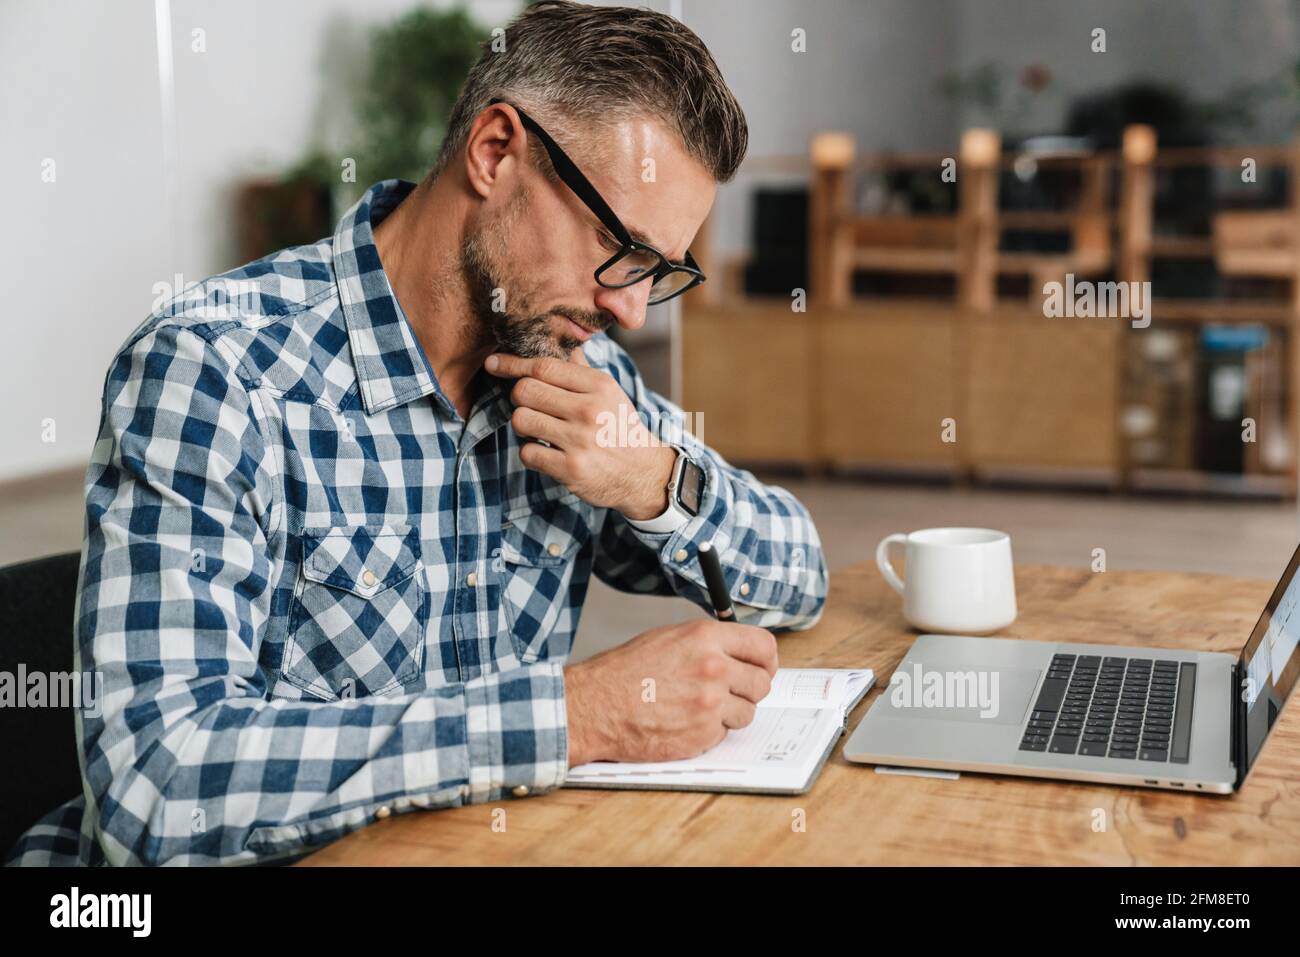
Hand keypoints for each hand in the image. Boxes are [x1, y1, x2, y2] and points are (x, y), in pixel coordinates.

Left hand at [485, 351, 675, 519]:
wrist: (643, 473)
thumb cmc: (619, 427)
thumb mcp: (609, 392)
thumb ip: (580, 368)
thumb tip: (557, 334)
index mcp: (598, 386)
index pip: (543, 367)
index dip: (512, 364)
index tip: (494, 363)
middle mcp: (589, 410)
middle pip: (525, 391)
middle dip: (519, 397)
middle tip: (531, 405)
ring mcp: (580, 441)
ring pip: (521, 420)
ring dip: (524, 425)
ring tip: (540, 429)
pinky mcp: (571, 469)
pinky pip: (527, 453)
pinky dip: (531, 453)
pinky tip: (548, 452)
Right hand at [563, 618, 778, 765]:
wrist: (596, 706)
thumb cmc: (625, 672)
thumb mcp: (670, 637)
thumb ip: (710, 643)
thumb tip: (740, 652)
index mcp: (706, 638)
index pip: (764, 647)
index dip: (767, 660)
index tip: (764, 668)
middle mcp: (714, 668)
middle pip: (762, 683)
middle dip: (749, 689)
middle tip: (730, 692)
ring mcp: (710, 704)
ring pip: (747, 712)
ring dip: (729, 713)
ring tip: (697, 707)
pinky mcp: (703, 734)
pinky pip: (724, 734)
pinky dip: (709, 731)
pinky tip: (684, 721)